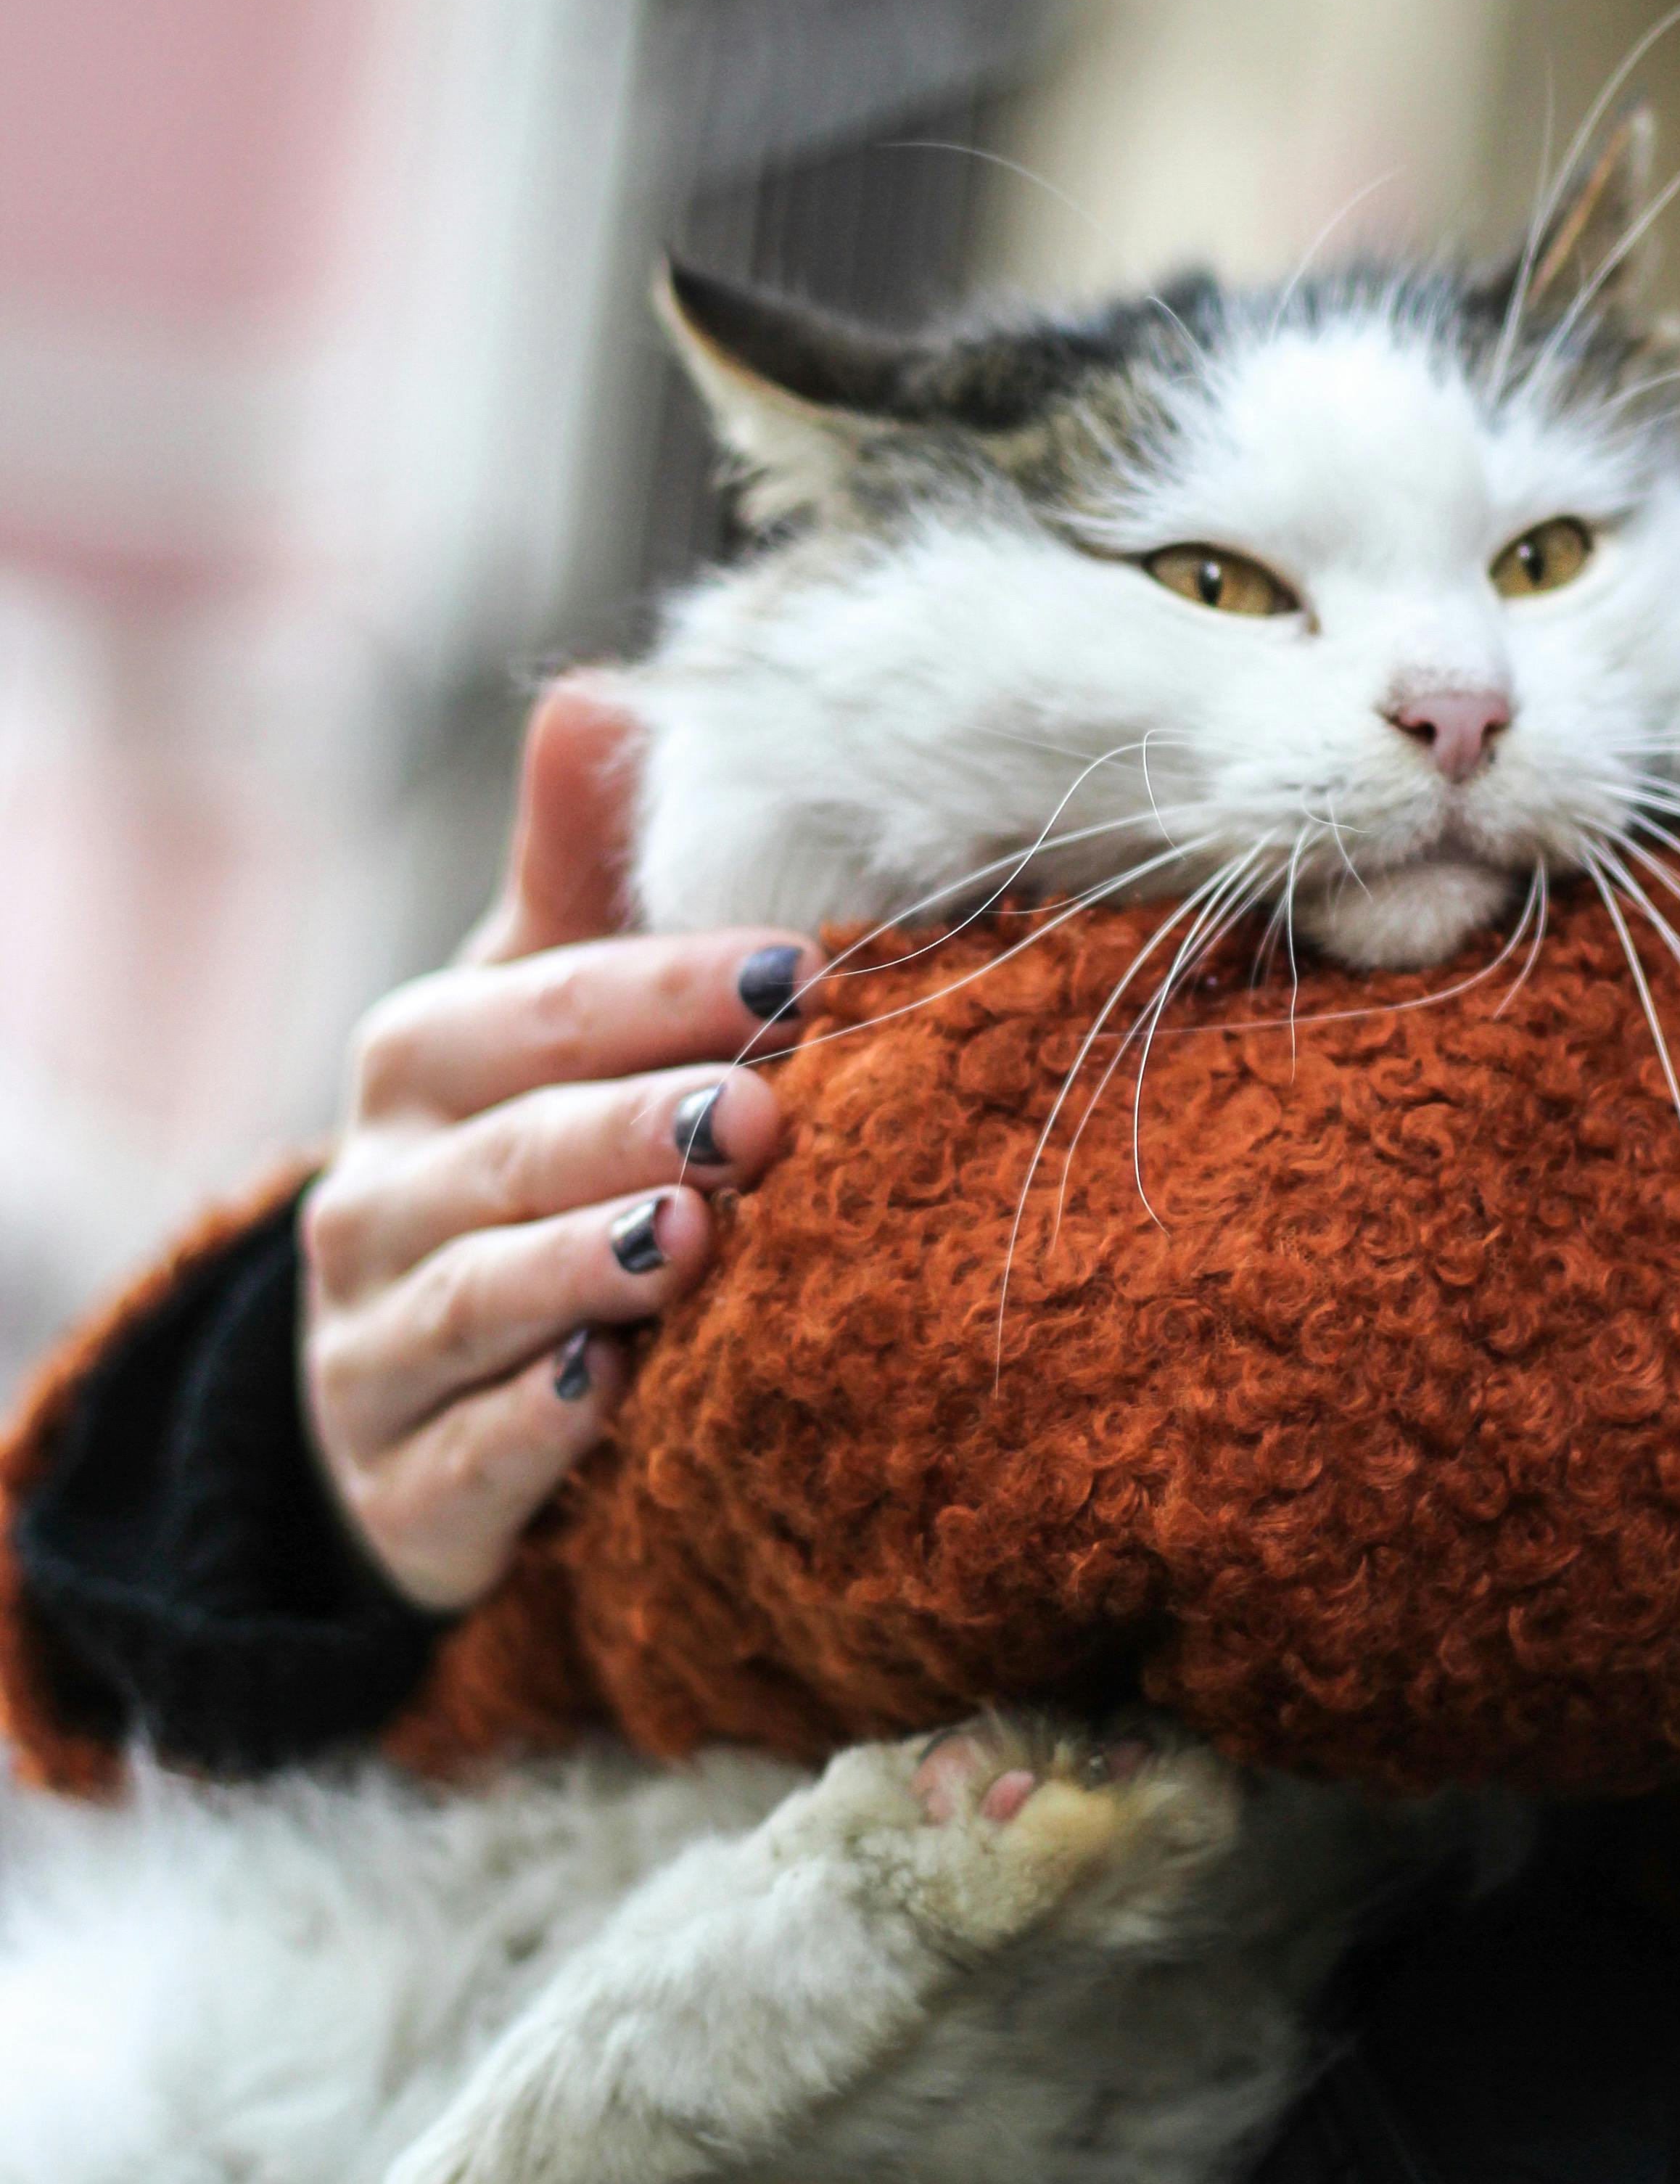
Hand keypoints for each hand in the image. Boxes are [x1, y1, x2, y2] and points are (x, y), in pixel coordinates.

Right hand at [299, 676, 816, 1611]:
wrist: (420, 1381)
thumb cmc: (527, 1146)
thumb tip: (598, 694)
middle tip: (765, 1112)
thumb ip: (581, 869)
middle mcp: (372, 1197)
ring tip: (691, 1238)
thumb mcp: (545, 1004)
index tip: (805, 968)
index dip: (667, 987)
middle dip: (636, 1124)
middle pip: (509, 1152)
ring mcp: (372, 1348)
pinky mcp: (396, 1489)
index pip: (542, 1007)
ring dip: (586, 1263)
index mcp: (419, 1058)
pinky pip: (455, 1459)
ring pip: (477, 1298)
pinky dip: (524, 1427)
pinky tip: (600, 1391)